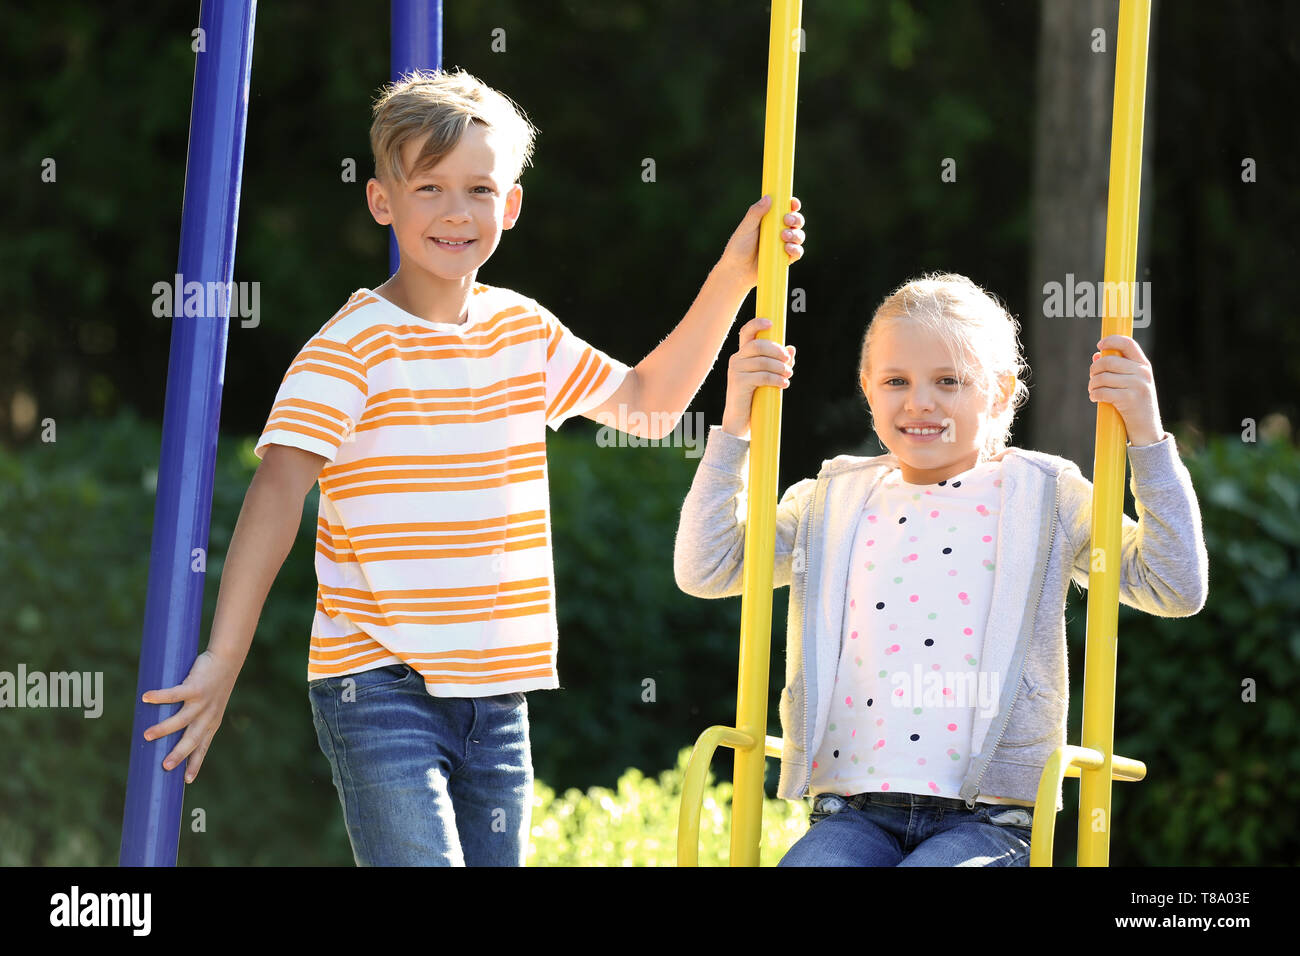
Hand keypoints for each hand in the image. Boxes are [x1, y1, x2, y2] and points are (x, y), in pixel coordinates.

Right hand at [140, 649, 240, 783]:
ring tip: (146, 736)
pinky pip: (174, 694)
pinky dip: (160, 696)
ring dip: (163, 729)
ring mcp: (202, 702)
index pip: (203, 747)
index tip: (187, 781)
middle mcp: (208, 716)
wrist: (228, 660)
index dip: (195, 763)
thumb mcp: (209, 705)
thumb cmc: (214, 684)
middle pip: (193, 739)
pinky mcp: (195, 687)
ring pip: (182, 720)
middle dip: (180, 754)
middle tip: (165, 766)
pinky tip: (146, 698)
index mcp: (211, 723)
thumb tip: (166, 726)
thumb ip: (193, 716)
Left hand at [717, 195, 804, 288]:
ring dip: (796, 234)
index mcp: (770, 220)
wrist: (737, 271)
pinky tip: (787, 248)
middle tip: (786, 220)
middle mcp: (778, 231)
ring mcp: (783, 245)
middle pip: (796, 221)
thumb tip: (768, 197)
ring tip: (784, 237)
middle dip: (796, 219)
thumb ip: (755, 213)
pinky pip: (797, 252)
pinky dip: (796, 249)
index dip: (792, 205)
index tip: (793, 203)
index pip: (785, 209)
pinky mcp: (785, 259)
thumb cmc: (738, 248)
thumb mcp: (745, 228)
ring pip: (799, 236)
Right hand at [721, 316, 794, 439]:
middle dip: (777, 351)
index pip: (746, 332)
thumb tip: (791, 348)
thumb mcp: (769, 376)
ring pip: (763, 362)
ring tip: (788, 376)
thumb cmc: (755, 396)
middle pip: (758, 345)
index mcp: (743, 354)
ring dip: (780, 368)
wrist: (741, 419)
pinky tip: (784, 385)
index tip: (771, 323)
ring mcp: (736, 371)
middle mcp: (737, 359)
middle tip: (788, 361)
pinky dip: (776, 380)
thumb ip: (780, 362)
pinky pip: (761, 377)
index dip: (757, 324)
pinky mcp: (738, 383)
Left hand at [1088, 334, 1164, 445]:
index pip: (1128, 344)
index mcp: (1144, 365)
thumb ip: (1117, 368)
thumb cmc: (1136, 405)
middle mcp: (1142, 373)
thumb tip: (1097, 354)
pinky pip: (1102, 391)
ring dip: (1092, 384)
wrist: (1147, 430)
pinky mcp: (1129, 399)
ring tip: (1093, 390)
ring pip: (1103, 377)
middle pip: (1109, 361)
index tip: (1099, 345)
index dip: (1112, 340)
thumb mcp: (1132, 384)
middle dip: (1094, 369)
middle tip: (1092, 378)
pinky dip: (1094, 394)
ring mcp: (1137, 385)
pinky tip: (1095, 398)